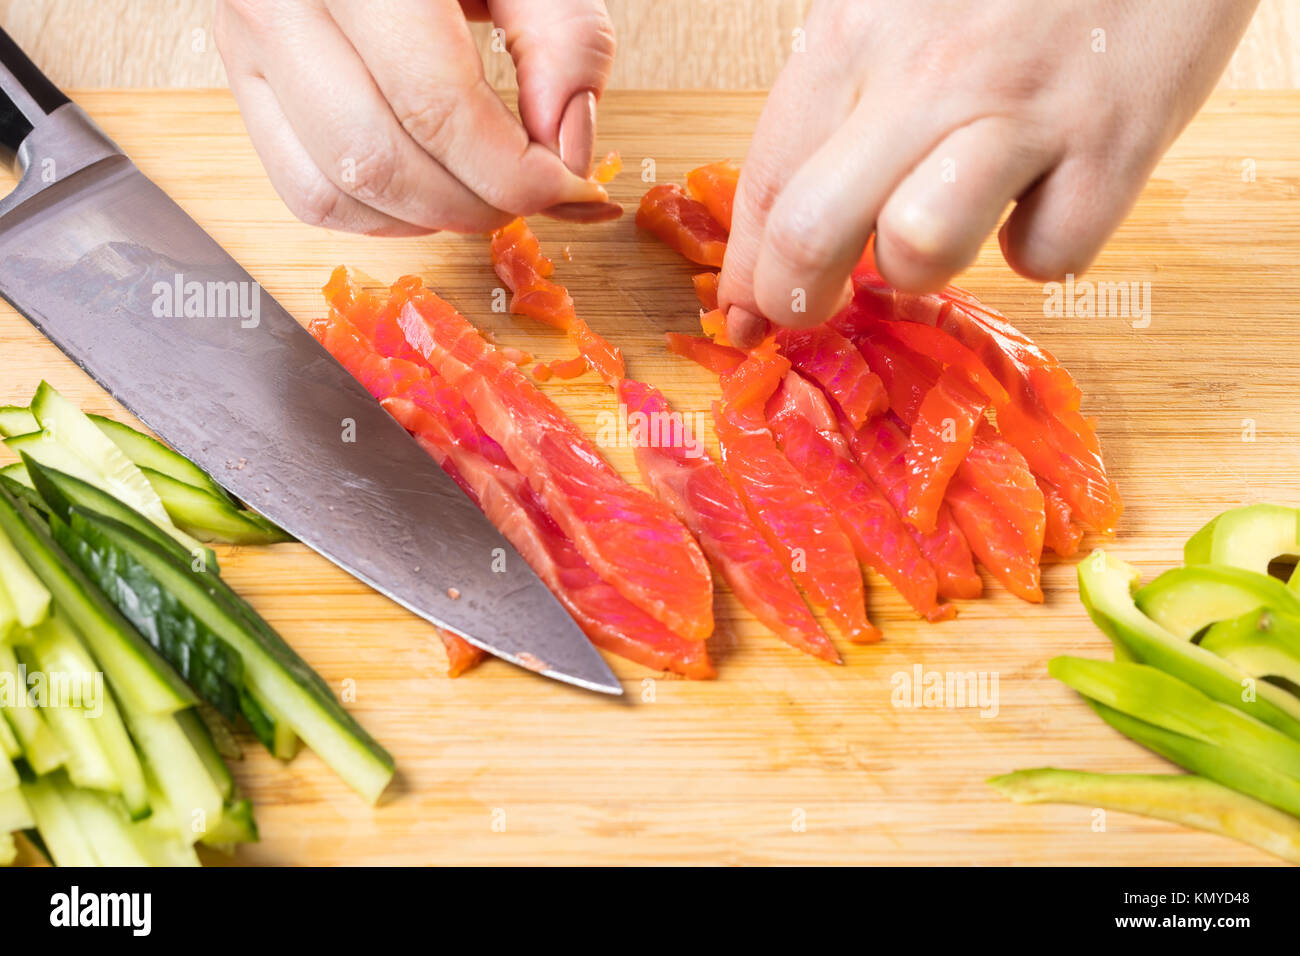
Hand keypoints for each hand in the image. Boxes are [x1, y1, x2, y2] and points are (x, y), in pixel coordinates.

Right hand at [215, 0, 617, 235]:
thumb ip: (565, 39)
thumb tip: (566, 151)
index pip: (435, 106)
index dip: (514, 173)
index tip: (570, 188)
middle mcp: (280, 1)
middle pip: (380, 161)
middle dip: (475, 203)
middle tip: (533, 192)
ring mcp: (246, 44)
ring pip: (335, 190)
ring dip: (429, 217)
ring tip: (484, 189)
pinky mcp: (243, 81)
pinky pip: (306, 193)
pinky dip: (380, 215)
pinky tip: (430, 187)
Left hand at [719, 0, 1258, 345]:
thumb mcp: (895, 2)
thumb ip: (840, 92)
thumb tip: (785, 212)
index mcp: (855, 33)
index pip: (767, 181)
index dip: (745, 271)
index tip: (740, 315)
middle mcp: (925, 74)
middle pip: (812, 233)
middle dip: (797, 298)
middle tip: (815, 308)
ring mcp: (1022, 110)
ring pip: (918, 249)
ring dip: (923, 264)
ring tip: (943, 221)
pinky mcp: (1116, 140)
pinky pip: (1050, 254)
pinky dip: (1044, 244)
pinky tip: (1047, 194)